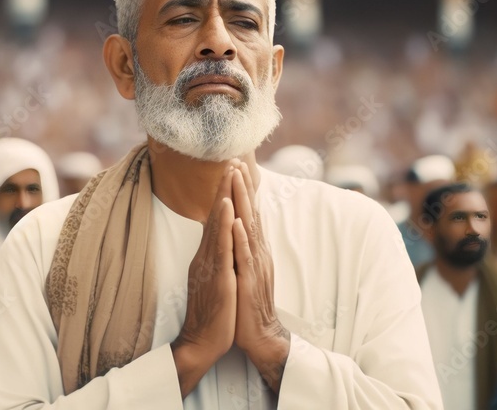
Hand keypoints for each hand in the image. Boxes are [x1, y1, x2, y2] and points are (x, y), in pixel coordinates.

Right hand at [171, 166, 237, 397]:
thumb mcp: (214, 278)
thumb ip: (216, 258)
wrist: (202, 340)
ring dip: (224, 197)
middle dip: (224, 187)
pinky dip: (224, 225)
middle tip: (231, 160)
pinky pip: (221, 245)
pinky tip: (228, 209)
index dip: (224, 195)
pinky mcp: (217, 275)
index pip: (217, 219)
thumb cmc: (212, 312)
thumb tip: (220, 241)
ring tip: (229, 174)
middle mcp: (207, 254)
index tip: (232, 172)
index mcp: (209, 255)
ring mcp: (210, 263)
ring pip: (217, 224)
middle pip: (215, 214)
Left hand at [231, 162, 289, 392]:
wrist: (259, 333)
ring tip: (238, 181)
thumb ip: (242, 248)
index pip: (248, 213)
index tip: (236, 167)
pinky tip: (237, 223)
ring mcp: (255, 264)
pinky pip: (245, 256)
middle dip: (243, 187)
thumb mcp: (244, 269)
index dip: (243, 191)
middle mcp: (258, 252)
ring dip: (243, 203)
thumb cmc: (248, 302)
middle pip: (250, 213)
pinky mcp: (249, 280)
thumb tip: (236, 228)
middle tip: (237, 162)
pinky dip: (241, 238)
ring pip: (249, 228)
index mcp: (254, 249)